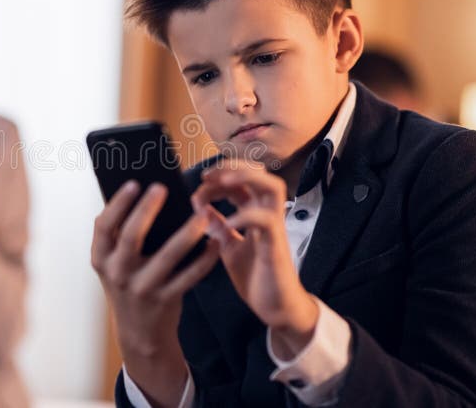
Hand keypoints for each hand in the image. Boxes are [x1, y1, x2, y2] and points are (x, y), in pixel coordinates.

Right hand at [91, 181, 218, 406]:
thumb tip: (144, 192)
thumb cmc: (130, 283)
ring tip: (202, 214)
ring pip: (167, 257)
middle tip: (163, 187)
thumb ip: (121, 235)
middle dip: (146, 210)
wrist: (140, 333)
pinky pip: (189, 277)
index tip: (134, 182)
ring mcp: (142, 289)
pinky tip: (215, 243)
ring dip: (186, 234)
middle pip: (131, 237)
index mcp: (102, 258)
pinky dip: (204, 260)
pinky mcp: (166, 301)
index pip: (103, 226)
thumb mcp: (114, 263)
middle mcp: (118, 274)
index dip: (117, 204)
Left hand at [191, 161, 318, 355]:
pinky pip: (268, 220)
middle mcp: (267, 214)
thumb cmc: (256, 276)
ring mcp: (274, 227)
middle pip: (259, 173)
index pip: (241, 181)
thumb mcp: (228, 247)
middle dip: (233, 168)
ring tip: (223, 182)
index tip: (199, 182)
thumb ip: (218, 227)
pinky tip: (227, 223)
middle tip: (208, 174)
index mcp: (254, 213)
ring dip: (247, 179)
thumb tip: (199, 209)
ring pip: (273, 187)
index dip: (220, 175)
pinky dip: (246, 216)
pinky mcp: (276, 245)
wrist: (276, 308)